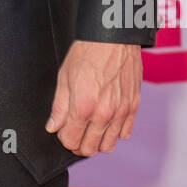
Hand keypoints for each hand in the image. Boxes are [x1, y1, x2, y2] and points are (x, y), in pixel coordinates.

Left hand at [45, 40, 141, 155]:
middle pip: (90, 148)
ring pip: (108, 145)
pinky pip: (125, 133)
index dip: (63, 138)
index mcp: (83, 107)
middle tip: (74, 132)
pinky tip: (106, 122)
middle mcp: (104, 114)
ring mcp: (121, 112)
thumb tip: (53, 127)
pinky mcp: (134, 106)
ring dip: (97, 141)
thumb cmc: (87, 53)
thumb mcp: (64, 77)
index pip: (71, 141)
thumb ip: (59, 106)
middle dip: (78, 144)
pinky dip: (114, 132)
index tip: (62, 130)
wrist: (113, 37)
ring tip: (90, 129)